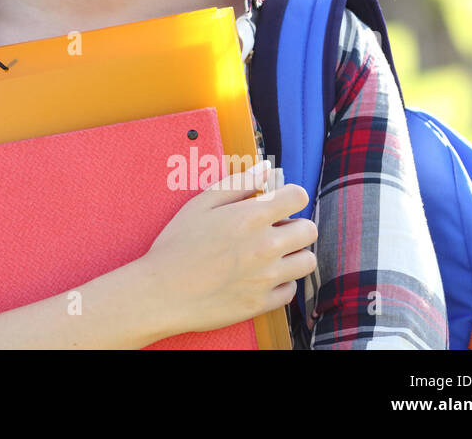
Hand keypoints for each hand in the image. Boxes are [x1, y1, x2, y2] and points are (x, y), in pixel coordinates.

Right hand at [135, 159, 316, 339]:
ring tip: (271, 254)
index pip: (298, 196)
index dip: (290, 196)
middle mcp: (266, 246)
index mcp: (250, 217)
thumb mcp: (200, 204)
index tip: (278, 202)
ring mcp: (266, 277)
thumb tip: (265, 169)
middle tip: (274, 230)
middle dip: (295, 225)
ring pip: (307, 261)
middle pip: (309, 230)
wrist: (162, 292)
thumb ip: (237, 184)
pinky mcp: (262, 303)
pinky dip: (281, 283)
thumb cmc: (176, 244)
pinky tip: (260, 276)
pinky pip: (291, 290)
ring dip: (294, 254)